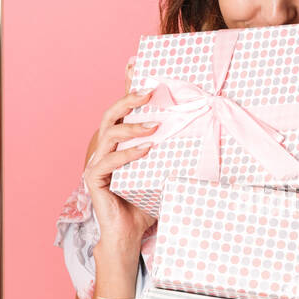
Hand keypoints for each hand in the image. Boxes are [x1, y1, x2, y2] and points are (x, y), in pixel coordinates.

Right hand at [84, 57, 159, 259]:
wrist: (129, 235)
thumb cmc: (146, 203)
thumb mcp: (163, 171)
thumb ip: (173, 152)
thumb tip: (204, 134)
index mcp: (119, 141)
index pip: (123, 108)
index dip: (128, 84)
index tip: (137, 63)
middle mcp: (105, 147)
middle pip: (111, 113)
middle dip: (130, 98)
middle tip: (150, 91)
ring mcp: (97, 161)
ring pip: (109, 132)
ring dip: (133, 125)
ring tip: (155, 126)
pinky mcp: (94, 179)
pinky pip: (109, 160)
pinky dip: (127, 153)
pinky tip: (145, 149)